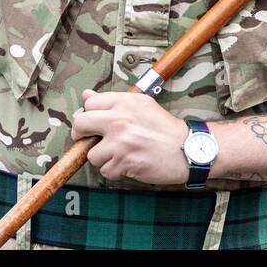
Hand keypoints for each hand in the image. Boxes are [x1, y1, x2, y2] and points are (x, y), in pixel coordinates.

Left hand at [72, 89, 191, 184]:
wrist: (186, 148)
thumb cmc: (164, 128)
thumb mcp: (141, 104)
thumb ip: (112, 101)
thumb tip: (86, 95)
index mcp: (124, 102)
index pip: (89, 104)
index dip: (89, 115)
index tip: (94, 124)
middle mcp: (119, 119)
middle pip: (80, 124)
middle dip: (81, 135)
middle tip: (90, 141)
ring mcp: (120, 142)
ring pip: (92, 154)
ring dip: (103, 158)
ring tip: (121, 154)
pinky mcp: (124, 162)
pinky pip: (105, 170)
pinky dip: (115, 171)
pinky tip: (128, 164)